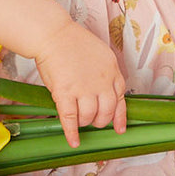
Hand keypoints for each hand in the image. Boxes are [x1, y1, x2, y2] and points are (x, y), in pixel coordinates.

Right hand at [33, 19, 127, 148]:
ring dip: (85, 123)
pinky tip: (73, 141)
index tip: (120, 128)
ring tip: (79, 122)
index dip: (120, 116)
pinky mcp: (65, 93)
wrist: (53, 34)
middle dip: (100, 121)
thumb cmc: (72, 41)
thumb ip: (105, 73)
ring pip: (89, 117)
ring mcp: (84, 89)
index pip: (121, 99)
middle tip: (93, 122)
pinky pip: (71, 119)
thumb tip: (104, 92)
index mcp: (112, 70)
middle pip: (107, 111)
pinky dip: (72, 133)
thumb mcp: (100, 54)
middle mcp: (102, 82)